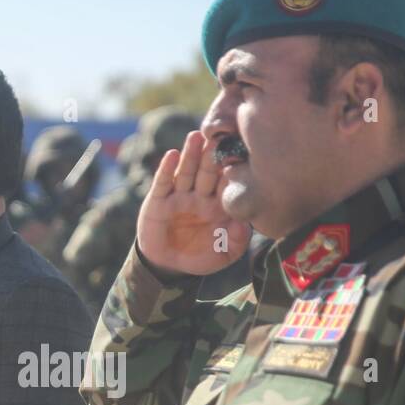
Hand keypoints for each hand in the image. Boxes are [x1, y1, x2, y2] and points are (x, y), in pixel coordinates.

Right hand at [137, 130, 251, 275]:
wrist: (169, 267)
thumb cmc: (200, 258)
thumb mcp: (225, 254)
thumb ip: (238, 241)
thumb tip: (246, 224)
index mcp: (218, 205)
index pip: (226, 183)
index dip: (232, 169)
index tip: (241, 153)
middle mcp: (200, 196)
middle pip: (207, 171)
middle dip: (212, 155)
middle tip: (220, 138)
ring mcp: (179, 196)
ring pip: (186, 172)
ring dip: (190, 154)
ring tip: (196, 137)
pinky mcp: (158, 200)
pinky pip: (163, 182)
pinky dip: (167, 169)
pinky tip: (172, 155)